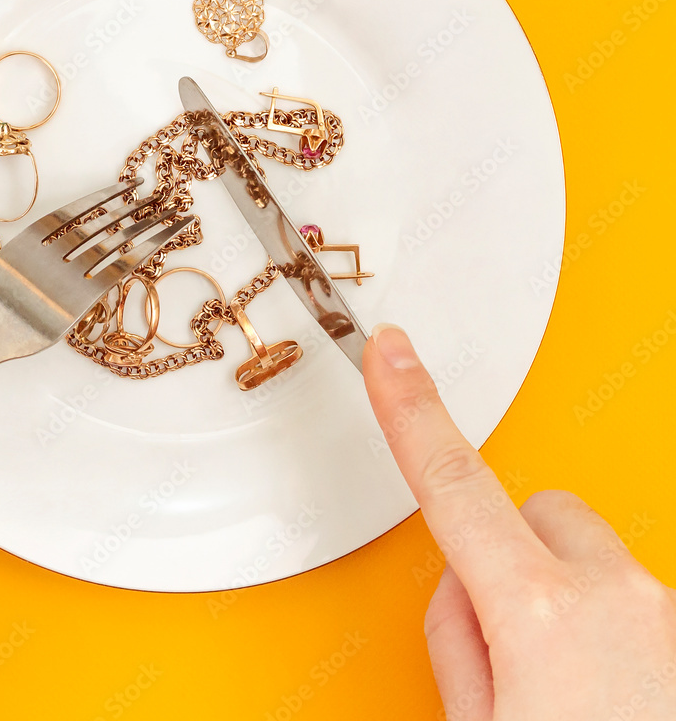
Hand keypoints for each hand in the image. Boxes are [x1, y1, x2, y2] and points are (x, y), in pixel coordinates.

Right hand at [363, 323, 675, 720]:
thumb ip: (461, 643)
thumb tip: (468, 592)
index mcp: (540, 614)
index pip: (451, 484)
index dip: (410, 408)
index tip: (391, 353)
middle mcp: (619, 597)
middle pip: (535, 514)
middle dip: (508, 554)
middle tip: (503, 650)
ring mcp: (673, 616)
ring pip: (593, 565)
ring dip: (567, 606)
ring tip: (573, 700)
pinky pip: (639, 603)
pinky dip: (617, 633)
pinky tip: (617, 699)